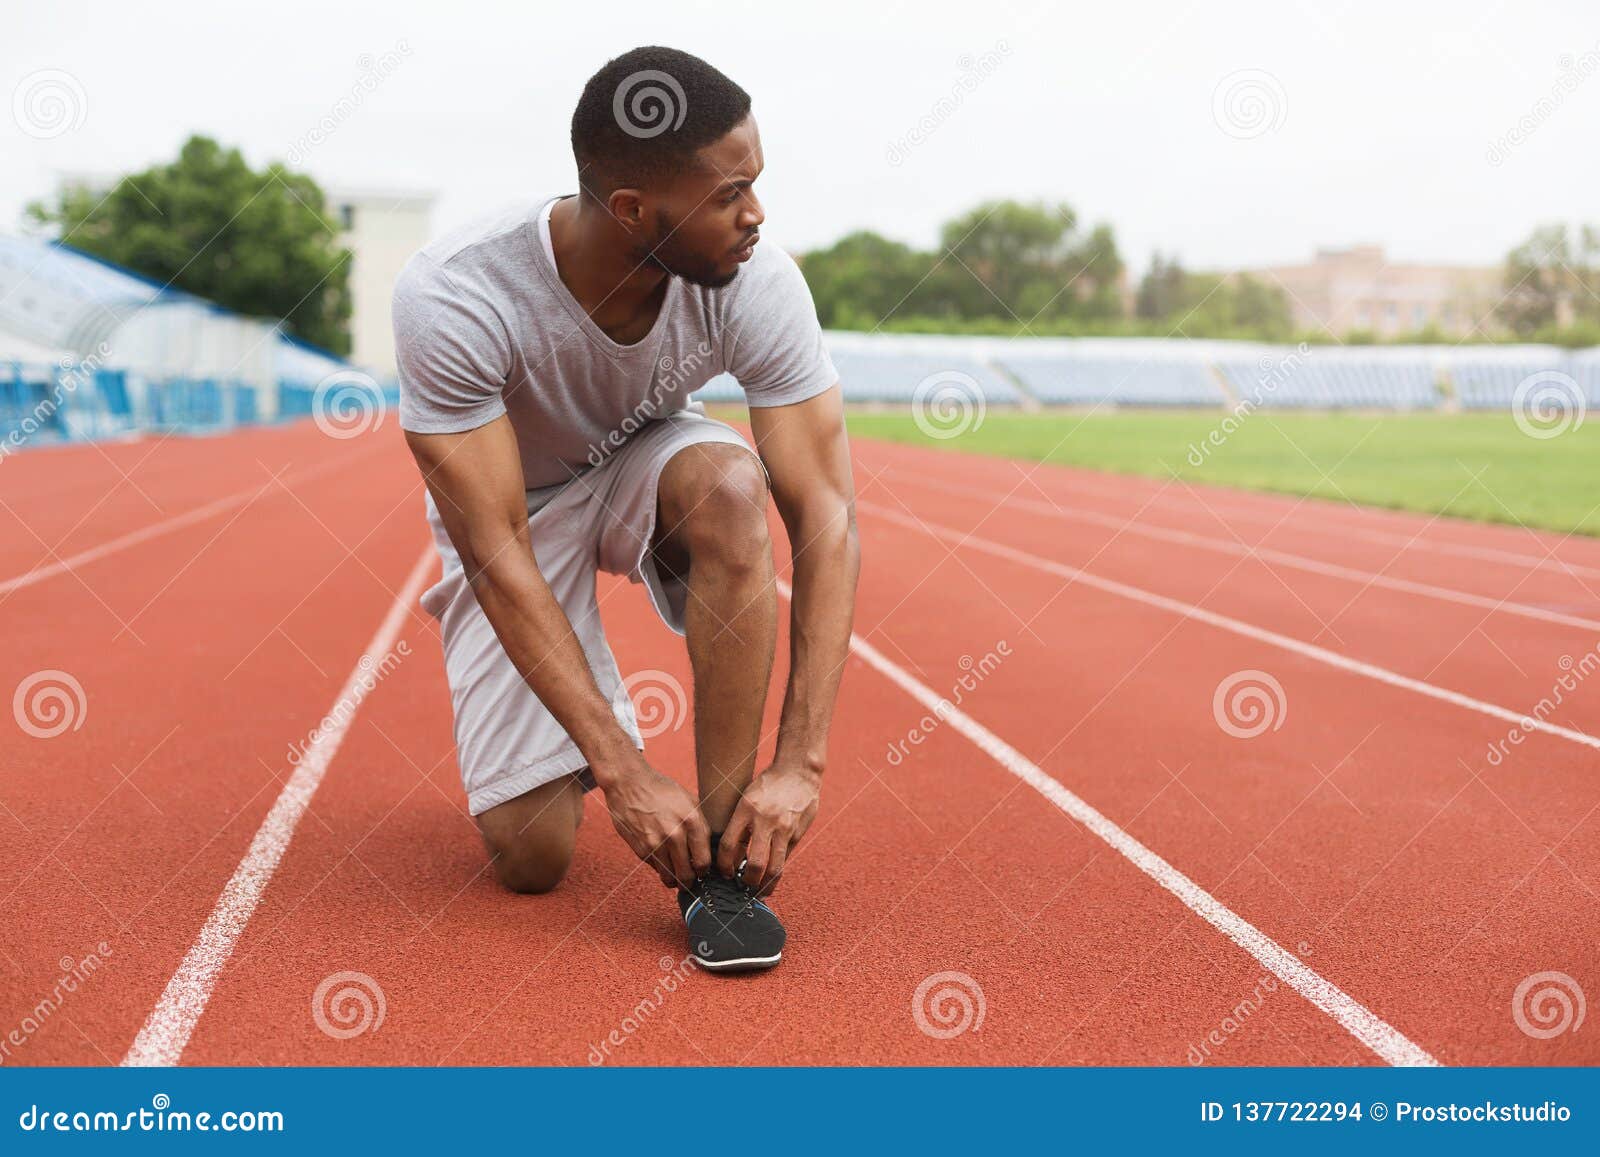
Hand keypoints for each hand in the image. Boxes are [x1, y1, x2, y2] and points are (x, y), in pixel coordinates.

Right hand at [598, 754, 710, 888]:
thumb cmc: (661, 790)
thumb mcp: (689, 801)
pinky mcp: (641, 848)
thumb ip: (699, 825)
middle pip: (687, 874)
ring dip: (674, 880)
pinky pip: (655, 868)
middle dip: (690, 880)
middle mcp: (674, 834)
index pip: (704, 860)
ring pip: (670, 876)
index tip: (702, 871)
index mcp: (691, 820)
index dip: (705, 870)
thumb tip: (707, 851)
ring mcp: (656, 843)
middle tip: (690, 879)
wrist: (629, 783)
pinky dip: (660, 868)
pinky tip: (662, 861)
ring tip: (676, 877)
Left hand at [717, 761, 820, 894]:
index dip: (724, 864)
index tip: (725, 872)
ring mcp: (784, 828)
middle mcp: (765, 820)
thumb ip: (740, 824)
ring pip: (775, 867)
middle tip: (743, 886)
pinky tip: (772, 874)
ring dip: (766, 884)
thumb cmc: (768, 784)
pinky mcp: (797, 833)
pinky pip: (786, 857)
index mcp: (746, 809)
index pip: (728, 845)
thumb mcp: (747, 798)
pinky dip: (778, 868)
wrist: (799, 771)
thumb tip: (731, 853)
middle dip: (747, 881)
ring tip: (760, 892)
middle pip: (754, 863)